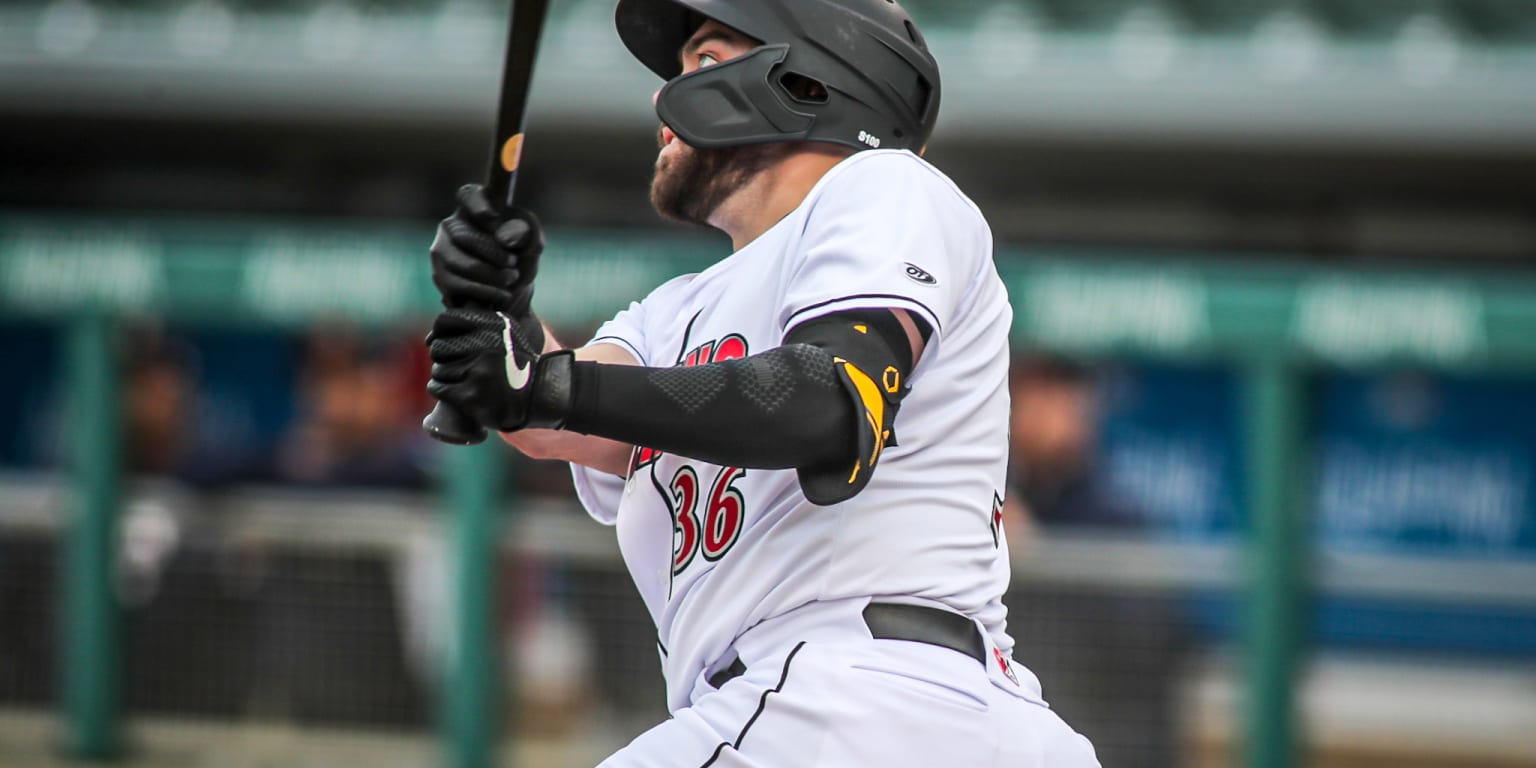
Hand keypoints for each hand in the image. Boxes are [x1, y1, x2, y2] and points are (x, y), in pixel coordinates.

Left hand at [425, 308, 570, 432]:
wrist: (537, 398)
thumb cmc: (516, 364)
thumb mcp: (507, 334)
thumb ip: (478, 324)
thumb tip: (430, 337)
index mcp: (493, 326)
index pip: (445, 321)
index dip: (440, 332)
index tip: (445, 341)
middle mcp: (487, 346)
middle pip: (439, 348)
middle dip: (444, 358)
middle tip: (457, 366)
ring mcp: (478, 372)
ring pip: (438, 370)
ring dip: (445, 377)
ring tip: (463, 380)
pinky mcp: (470, 396)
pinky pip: (438, 387)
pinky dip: (442, 390)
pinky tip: (456, 392)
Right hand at [430, 184, 543, 315]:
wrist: (511, 292)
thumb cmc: (520, 260)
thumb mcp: (533, 245)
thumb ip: (529, 232)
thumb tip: (507, 234)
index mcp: (477, 208)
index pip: (468, 195)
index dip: (478, 206)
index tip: (495, 221)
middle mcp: (453, 224)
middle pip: (465, 236)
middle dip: (494, 253)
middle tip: (513, 262)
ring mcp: (442, 250)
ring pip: (461, 262)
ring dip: (491, 274)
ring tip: (511, 278)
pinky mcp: (440, 275)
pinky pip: (457, 283)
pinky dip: (484, 291)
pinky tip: (502, 294)